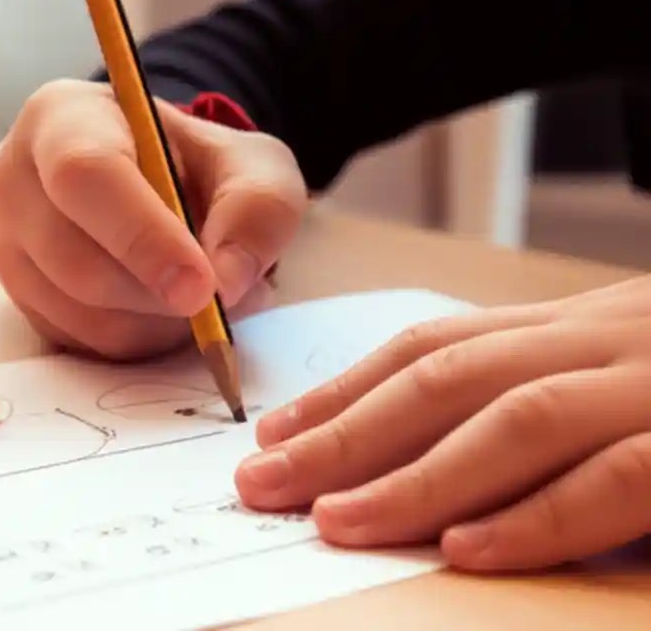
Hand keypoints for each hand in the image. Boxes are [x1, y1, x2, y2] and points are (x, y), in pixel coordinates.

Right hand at [0, 80, 305, 359]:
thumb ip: (258, 209)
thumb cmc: (196, 168)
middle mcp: (12, 178)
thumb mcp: (253, 166)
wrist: (159, 189)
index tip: (201, 286)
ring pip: (78, 311)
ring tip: (196, 295)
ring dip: (155, 322)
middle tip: (217, 300)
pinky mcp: (16, 298)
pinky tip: (163, 310)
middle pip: (75, 259)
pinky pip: (78, 342)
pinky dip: (137, 341)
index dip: (143, 236)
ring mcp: (4, 243)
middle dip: (157, 294)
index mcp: (61, 118)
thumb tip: (227, 281)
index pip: (84, 174)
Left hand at [235, 276, 650, 570]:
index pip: (438, 348)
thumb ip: (543, 406)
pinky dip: (536, 516)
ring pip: (516, 421)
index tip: (272, 433)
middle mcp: (604, 344)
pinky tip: (464, 548)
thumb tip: (426, 461)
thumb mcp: (625, 374)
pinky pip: (616, 478)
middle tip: (263, 482)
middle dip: (346, 434)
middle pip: (451, 379)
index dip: (346, 391)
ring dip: (416, 476)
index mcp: (575, 329)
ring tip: (335, 520)